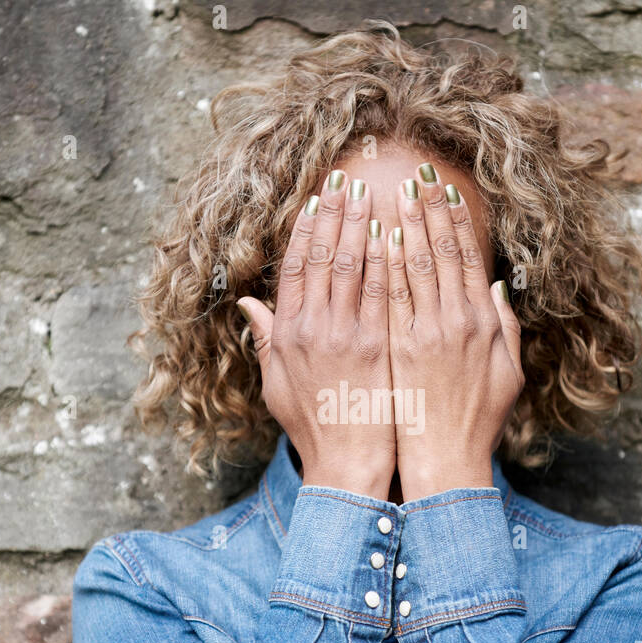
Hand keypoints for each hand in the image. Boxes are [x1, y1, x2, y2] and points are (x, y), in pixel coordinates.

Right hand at [237, 170, 394, 500]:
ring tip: (371, 193)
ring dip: (360, 226)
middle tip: (345, 180)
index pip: (295, 268)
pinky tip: (393, 234)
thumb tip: (248, 303)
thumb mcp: (276, 384)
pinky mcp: (376, 345)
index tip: (317, 200)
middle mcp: (312, 329)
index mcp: (287, 334)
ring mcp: (345, 335)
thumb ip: (265, 339)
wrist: (347, 462)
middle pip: (322, 257)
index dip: (305, 230)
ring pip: (351, 267)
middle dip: (334, 215)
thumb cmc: (314, 426)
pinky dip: (385, 260)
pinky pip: (381, 292)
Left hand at [386, 163, 523, 501]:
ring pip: (412, 268)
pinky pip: (387, 299)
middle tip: (417, 172)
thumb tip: (498, 288)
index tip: (445, 188)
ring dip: (403, 225)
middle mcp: (455, 323)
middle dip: (428, 209)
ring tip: (394, 190)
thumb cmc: (478, 422)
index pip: (466, 257)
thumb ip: (506, 327)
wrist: (445, 463)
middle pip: (439, 252)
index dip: (455, 220)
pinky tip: (376, 237)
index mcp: (483, 323)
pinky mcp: (396, 351)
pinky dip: (383, 266)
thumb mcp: (509, 374)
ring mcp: (423, 336)